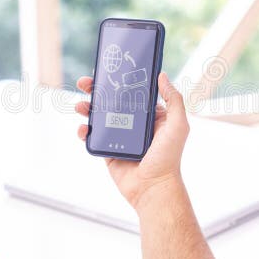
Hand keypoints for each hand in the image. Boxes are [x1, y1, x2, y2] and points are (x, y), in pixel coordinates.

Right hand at [75, 72, 189, 211]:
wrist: (153, 188)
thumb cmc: (169, 157)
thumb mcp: (178, 125)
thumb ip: (173, 99)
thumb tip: (162, 76)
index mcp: (150, 115)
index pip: (132, 91)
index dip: (119, 80)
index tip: (107, 70)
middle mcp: (133, 124)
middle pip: (111, 101)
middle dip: (97, 90)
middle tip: (85, 83)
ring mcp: (119, 137)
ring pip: (99, 116)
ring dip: (87, 108)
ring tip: (81, 105)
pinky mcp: (108, 150)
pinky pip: (93, 137)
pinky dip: (84, 131)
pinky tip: (83, 128)